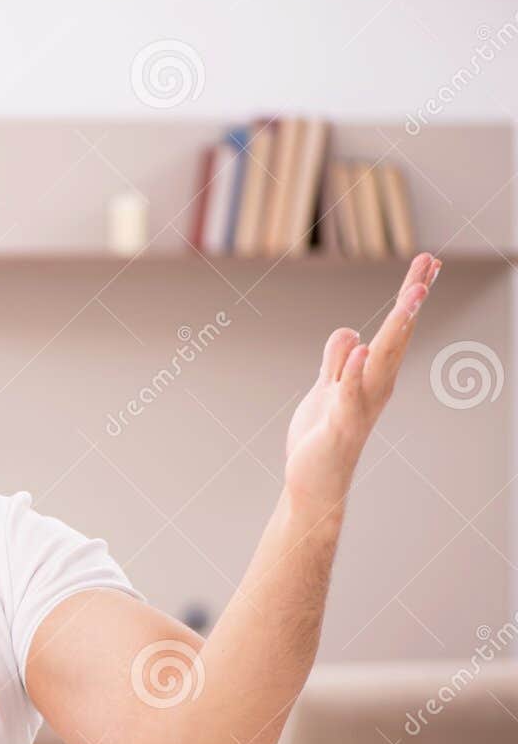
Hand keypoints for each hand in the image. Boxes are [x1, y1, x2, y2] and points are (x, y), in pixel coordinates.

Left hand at [283, 252, 438, 518]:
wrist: (314, 482)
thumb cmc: (323, 435)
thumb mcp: (327, 388)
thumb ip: (337, 361)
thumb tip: (351, 333)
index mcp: (372, 375)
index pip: (395, 329)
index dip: (410, 296)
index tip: (428, 261)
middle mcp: (374, 387)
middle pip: (395, 337)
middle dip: (411, 301)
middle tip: (428, 266)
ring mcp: (359, 406)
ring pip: (381, 362)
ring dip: (395, 329)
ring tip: (411, 297)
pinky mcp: (339, 427)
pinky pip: (349, 395)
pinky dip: (355, 373)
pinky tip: (361, 350)